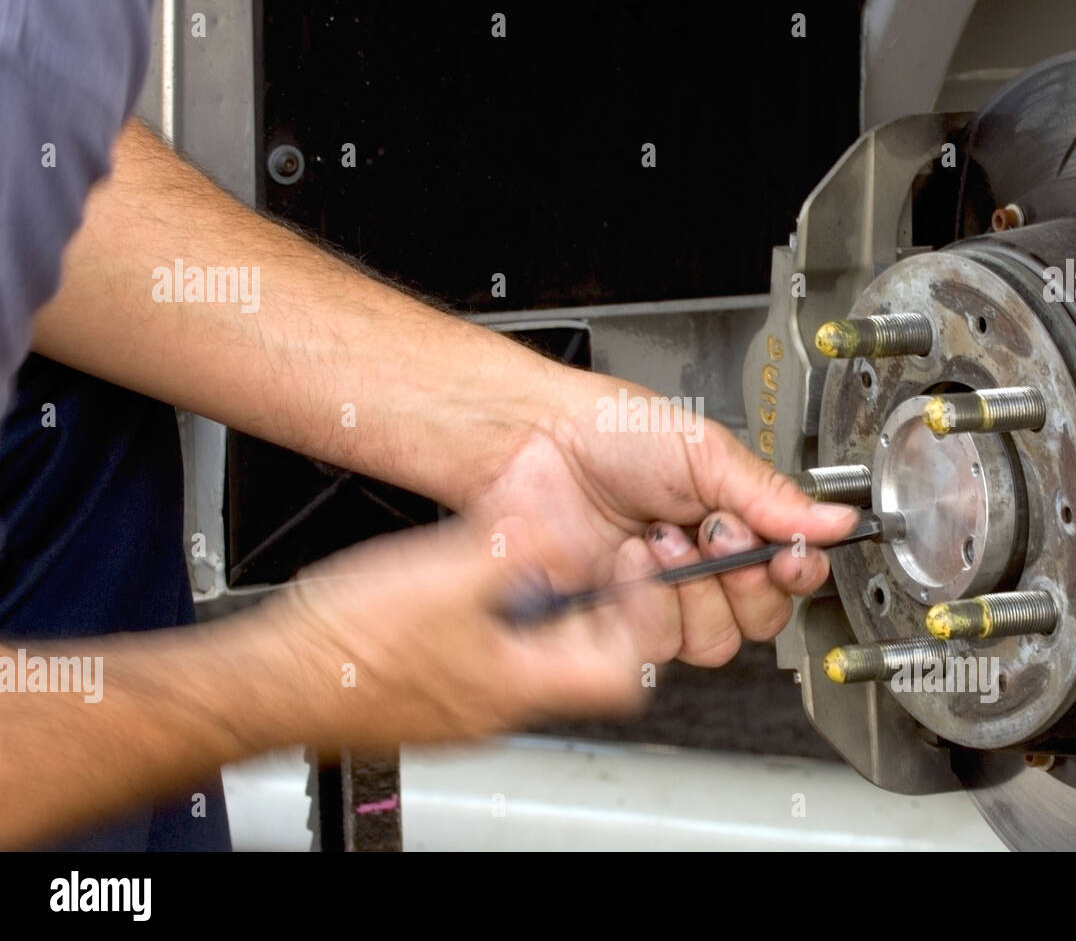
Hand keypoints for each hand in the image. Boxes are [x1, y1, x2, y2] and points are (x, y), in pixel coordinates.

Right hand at [272, 516, 644, 747]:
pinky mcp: (433, 695)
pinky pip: (486, 658)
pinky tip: (464, 587)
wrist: (271, 681)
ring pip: (532, 658)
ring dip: (538, 610)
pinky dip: (492, 621)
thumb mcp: (448, 569)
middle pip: (583, 664)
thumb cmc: (347, 645)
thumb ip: (517, 549)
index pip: (626, 671)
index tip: (632, 573)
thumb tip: (561, 532)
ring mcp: (466, 706)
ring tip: (517, 565)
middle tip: (579, 561)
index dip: (642, 619)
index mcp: (519, 682)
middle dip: (590, 607)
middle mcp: (500, 704)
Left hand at [463, 373, 860, 666]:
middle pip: (758, 621)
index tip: (789, 554)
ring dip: (688, 589)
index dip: (797, 573)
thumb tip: (836, 521)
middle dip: (740, 578)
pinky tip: (629, 561)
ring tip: (659, 536)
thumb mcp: (705, 452)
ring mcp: (658, 598)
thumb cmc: (611, 432)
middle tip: (714, 531)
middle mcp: (702, 567)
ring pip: (710, 642)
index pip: (791, 575)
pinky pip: (653, 648)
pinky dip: (645, 605)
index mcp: (734, 522)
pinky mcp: (614, 623)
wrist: (535, 442)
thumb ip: (772, 497)